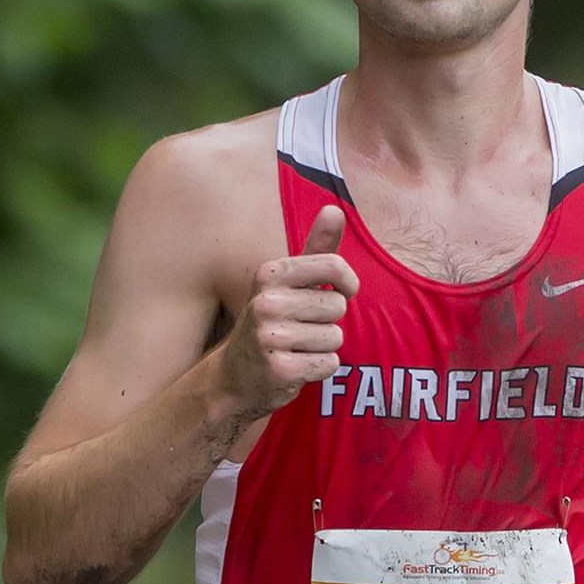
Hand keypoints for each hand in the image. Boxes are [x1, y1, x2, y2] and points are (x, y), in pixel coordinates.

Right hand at [218, 205, 358, 415]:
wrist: (235, 376)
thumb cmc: (272, 321)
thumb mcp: (289, 282)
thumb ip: (316, 246)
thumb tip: (335, 207)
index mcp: (270, 274)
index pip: (333, 266)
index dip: (348, 282)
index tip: (342, 290)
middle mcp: (266, 302)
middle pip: (337, 305)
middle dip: (328, 320)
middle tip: (300, 327)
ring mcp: (270, 337)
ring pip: (335, 337)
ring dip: (323, 346)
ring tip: (296, 346)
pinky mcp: (279, 370)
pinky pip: (329, 363)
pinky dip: (319, 368)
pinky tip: (295, 365)